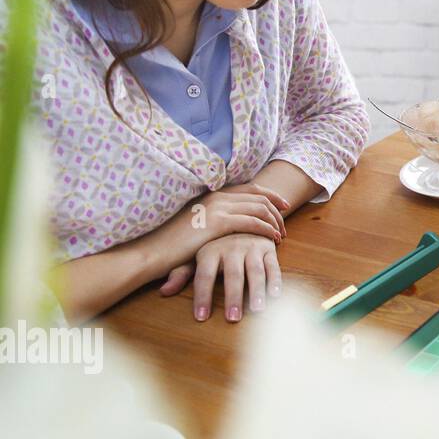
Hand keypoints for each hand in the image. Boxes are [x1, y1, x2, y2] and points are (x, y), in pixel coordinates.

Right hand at [158, 181, 289, 264]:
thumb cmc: (172, 243)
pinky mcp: (218, 222)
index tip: (284, 205)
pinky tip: (273, 239)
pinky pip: (253, 222)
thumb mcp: (197, 225)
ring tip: (281, 235)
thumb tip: (231, 224)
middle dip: (277, 209)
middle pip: (259, 197)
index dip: (271, 195)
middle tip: (285, 224)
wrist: (153, 250)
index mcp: (213, 195)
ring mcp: (218, 207)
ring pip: (260, 208)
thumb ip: (214, 219)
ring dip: (274, 221)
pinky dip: (266, 230)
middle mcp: (217, 196)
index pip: (250, 188)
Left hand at [160, 233, 280, 321]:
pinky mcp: (268, 248)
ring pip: (255, 271)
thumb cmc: (214, 243)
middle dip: (233, 298)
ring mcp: (251, 246)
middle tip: (233, 319)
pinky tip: (274, 296)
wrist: (241, 215)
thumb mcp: (196, 254)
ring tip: (257, 311)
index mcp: (209, 250)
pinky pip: (273, 266)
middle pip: (233, 275)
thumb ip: (182, 273)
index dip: (202, 297)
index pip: (203, 276)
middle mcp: (231, 247)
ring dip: (257, 292)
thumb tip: (163, 292)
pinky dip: (275, 281)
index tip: (201, 318)